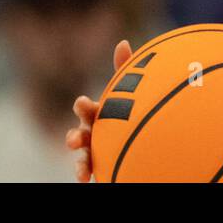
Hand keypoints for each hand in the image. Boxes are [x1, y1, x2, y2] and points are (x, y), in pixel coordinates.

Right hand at [65, 39, 132, 182]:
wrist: (147, 137)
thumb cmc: (133, 108)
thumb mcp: (129, 90)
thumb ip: (124, 69)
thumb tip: (122, 42)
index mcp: (99, 112)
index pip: (87, 109)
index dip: (83, 106)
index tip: (83, 103)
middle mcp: (93, 131)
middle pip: (80, 133)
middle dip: (75, 136)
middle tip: (76, 139)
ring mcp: (95, 149)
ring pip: (82, 155)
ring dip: (79, 160)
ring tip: (81, 169)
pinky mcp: (100, 164)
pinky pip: (89, 170)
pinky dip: (84, 173)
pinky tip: (85, 179)